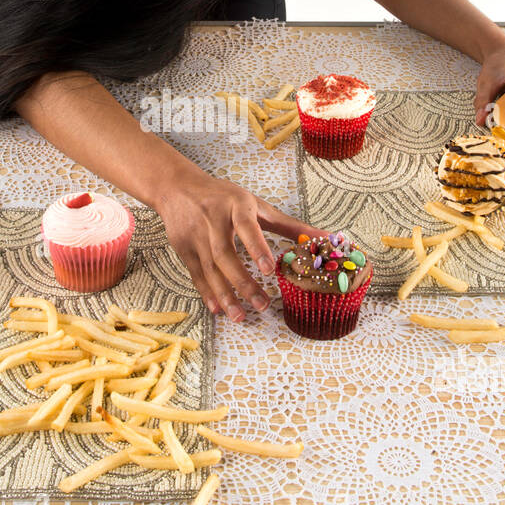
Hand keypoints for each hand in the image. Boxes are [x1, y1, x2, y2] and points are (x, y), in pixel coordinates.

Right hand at [154, 171, 322, 322]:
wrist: (179, 188)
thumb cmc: (224, 197)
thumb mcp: (256, 205)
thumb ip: (289, 225)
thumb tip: (325, 237)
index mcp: (236, 205)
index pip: (247, 227)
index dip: (256, 248)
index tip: (269, 270)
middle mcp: (213, 220)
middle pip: (226, 254)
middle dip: (243, 282)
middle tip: (262, 304)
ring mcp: (195, 235)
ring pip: (210, 269)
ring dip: (225, 294)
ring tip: (240, 316)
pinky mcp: (184, 248)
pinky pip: (196, 274)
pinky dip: (207, 293)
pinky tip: (218, 309)